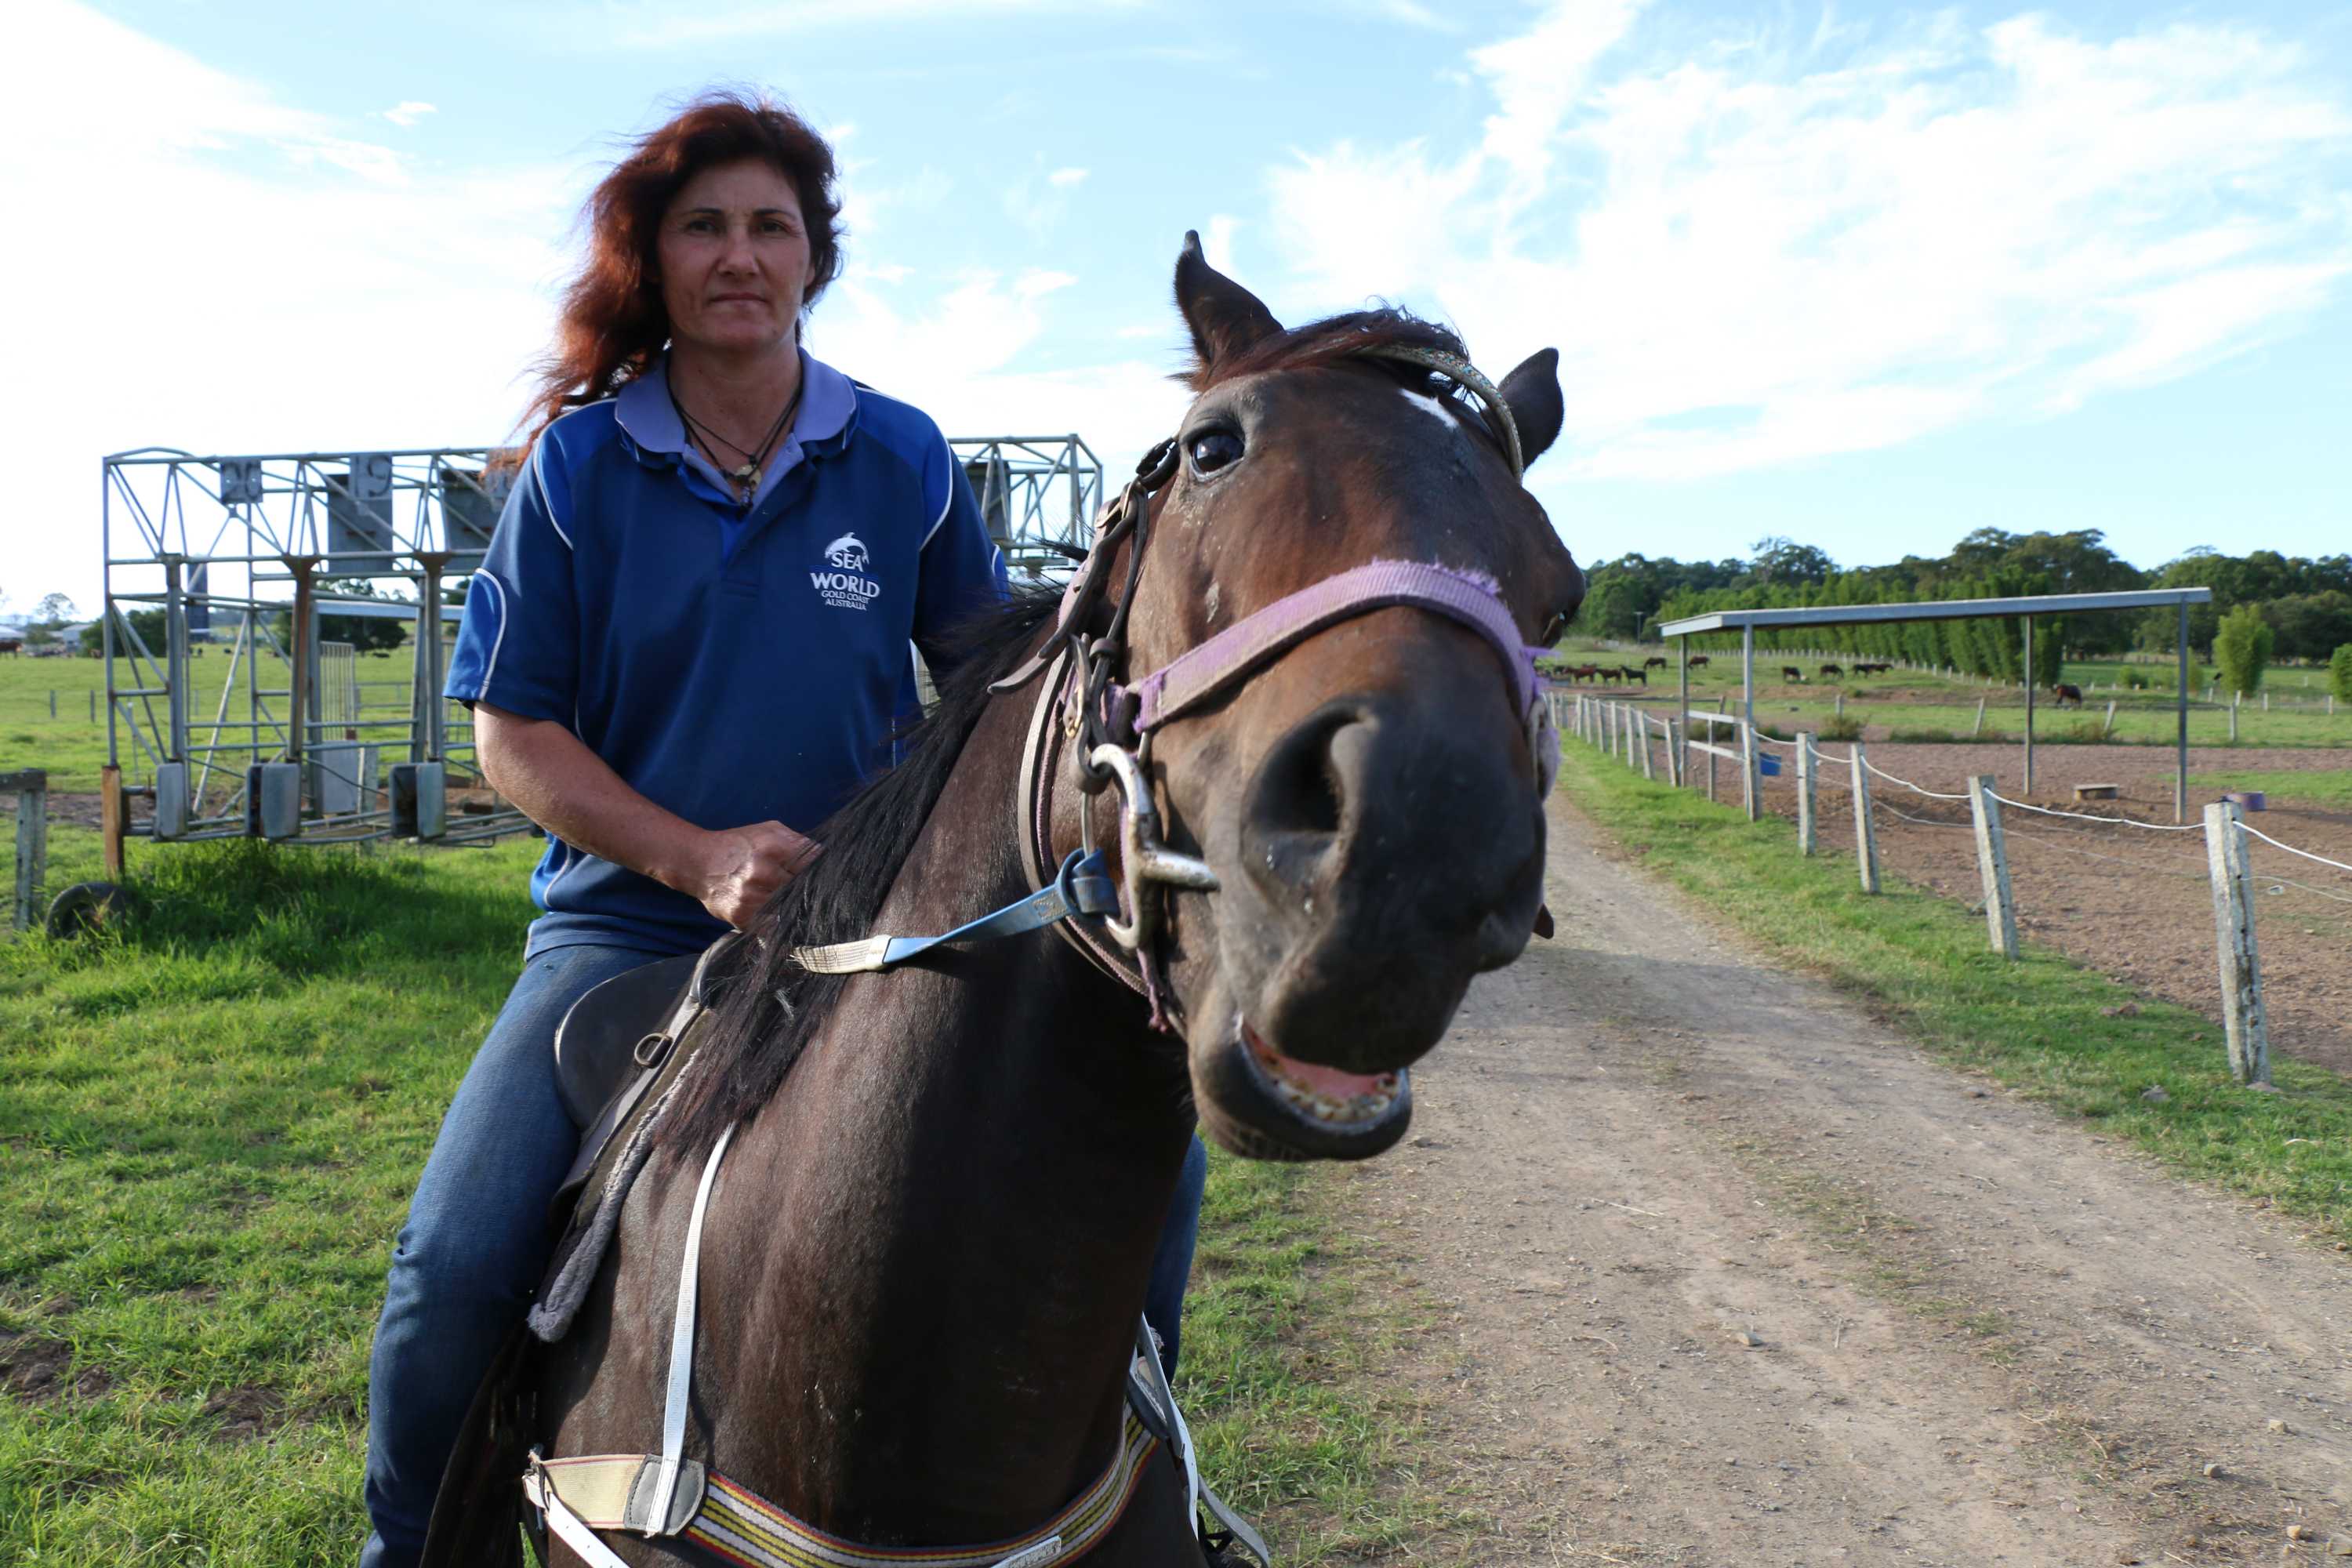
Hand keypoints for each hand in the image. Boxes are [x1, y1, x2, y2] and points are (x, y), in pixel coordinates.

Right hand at [692, 821, 821, 928]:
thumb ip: (799, 841)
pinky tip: (777, 914)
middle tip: (807, 891)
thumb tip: (827, 857)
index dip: (821, 872)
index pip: (813, 864)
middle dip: (807, 891)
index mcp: (773, 846)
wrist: (699, 863)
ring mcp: (751, 897)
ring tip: (787, 900)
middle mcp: (762, 872)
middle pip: (803, 889)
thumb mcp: (770, 831)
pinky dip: (778, 923)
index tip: (824, 877)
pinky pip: (773, 926)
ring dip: (793, 908)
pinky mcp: (743, 917)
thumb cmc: (739, 845)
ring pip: (790, 909)